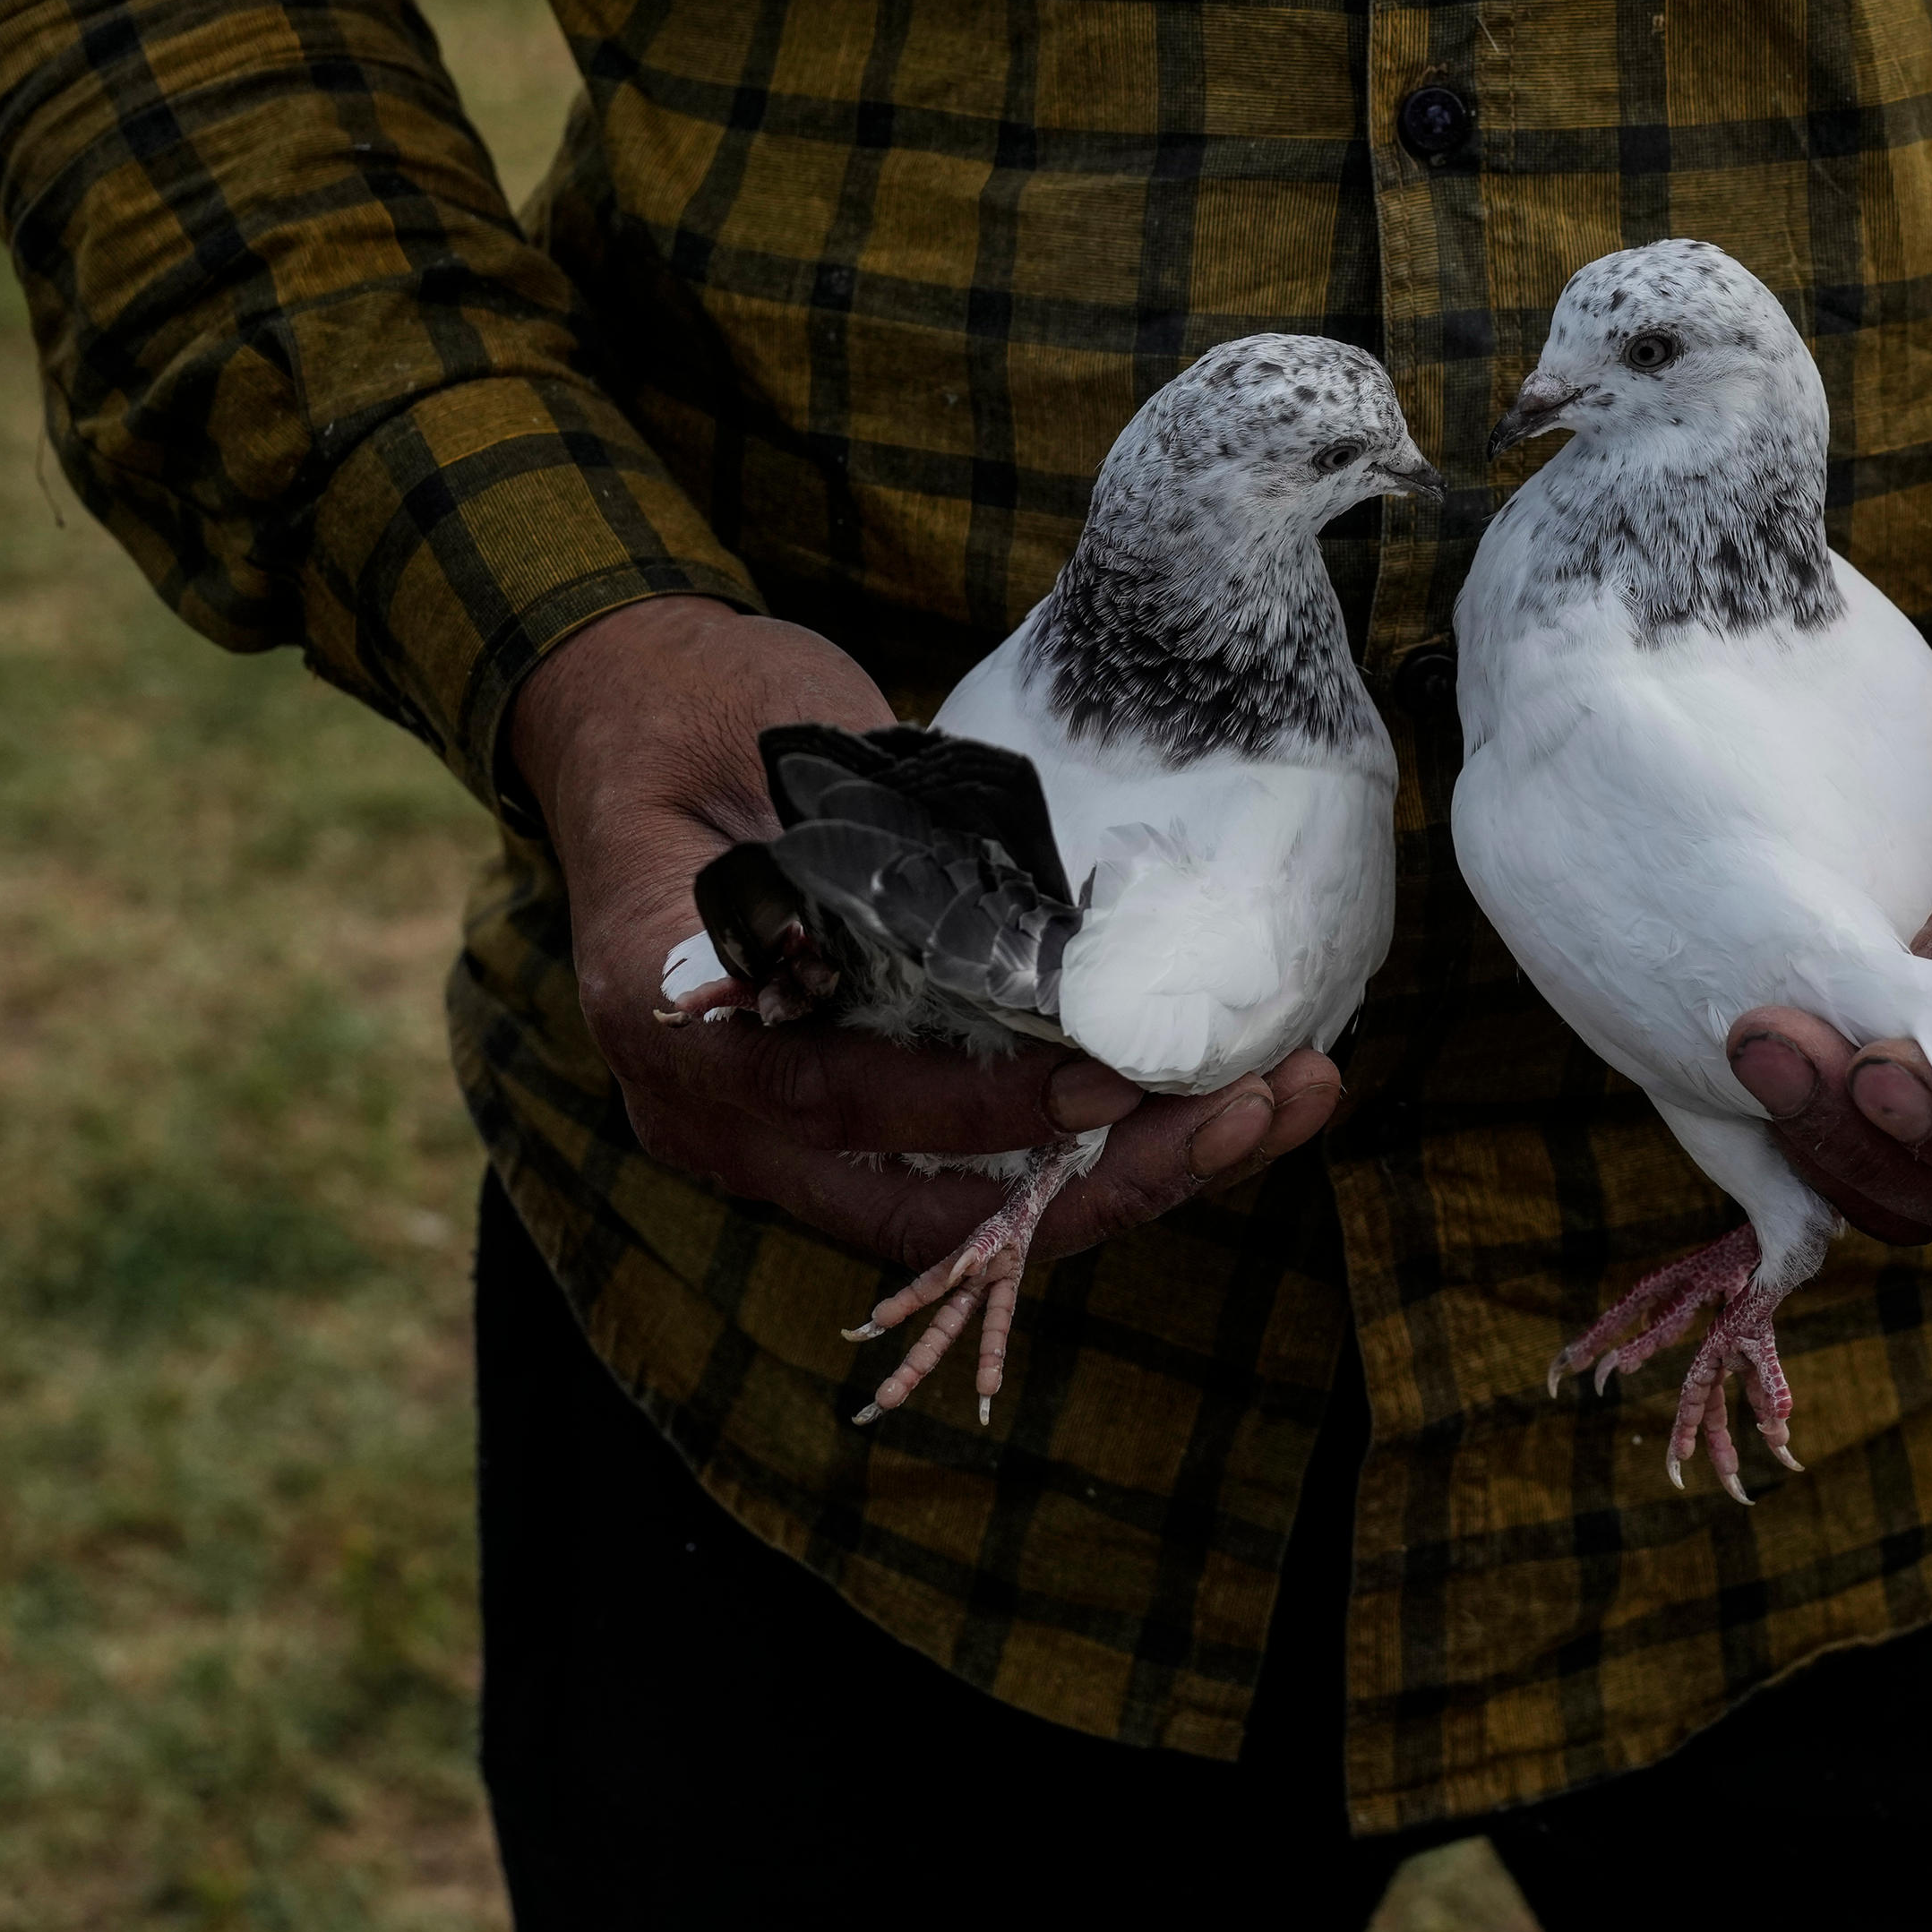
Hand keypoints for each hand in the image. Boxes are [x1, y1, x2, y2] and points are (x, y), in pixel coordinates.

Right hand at [506, 598, 1343, 1272]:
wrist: (648, 718)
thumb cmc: (710, 725)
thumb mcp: (776, 773)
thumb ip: (867, 865)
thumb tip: (1026, 930)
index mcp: (675, 1026)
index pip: (840, 1106)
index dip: (980, 1111)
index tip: (1108, 1078)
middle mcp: (726, 1119)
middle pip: (932, 1212)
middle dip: (1110, 1182)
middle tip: (1247, 1113)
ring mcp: (795, 1136)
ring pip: (982, 1212)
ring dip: (1143, 1172)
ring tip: (1283, 1103)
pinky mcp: (873, 1117)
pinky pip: (997, 1170)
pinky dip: (1112, 1145)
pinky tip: (1233, 1099)